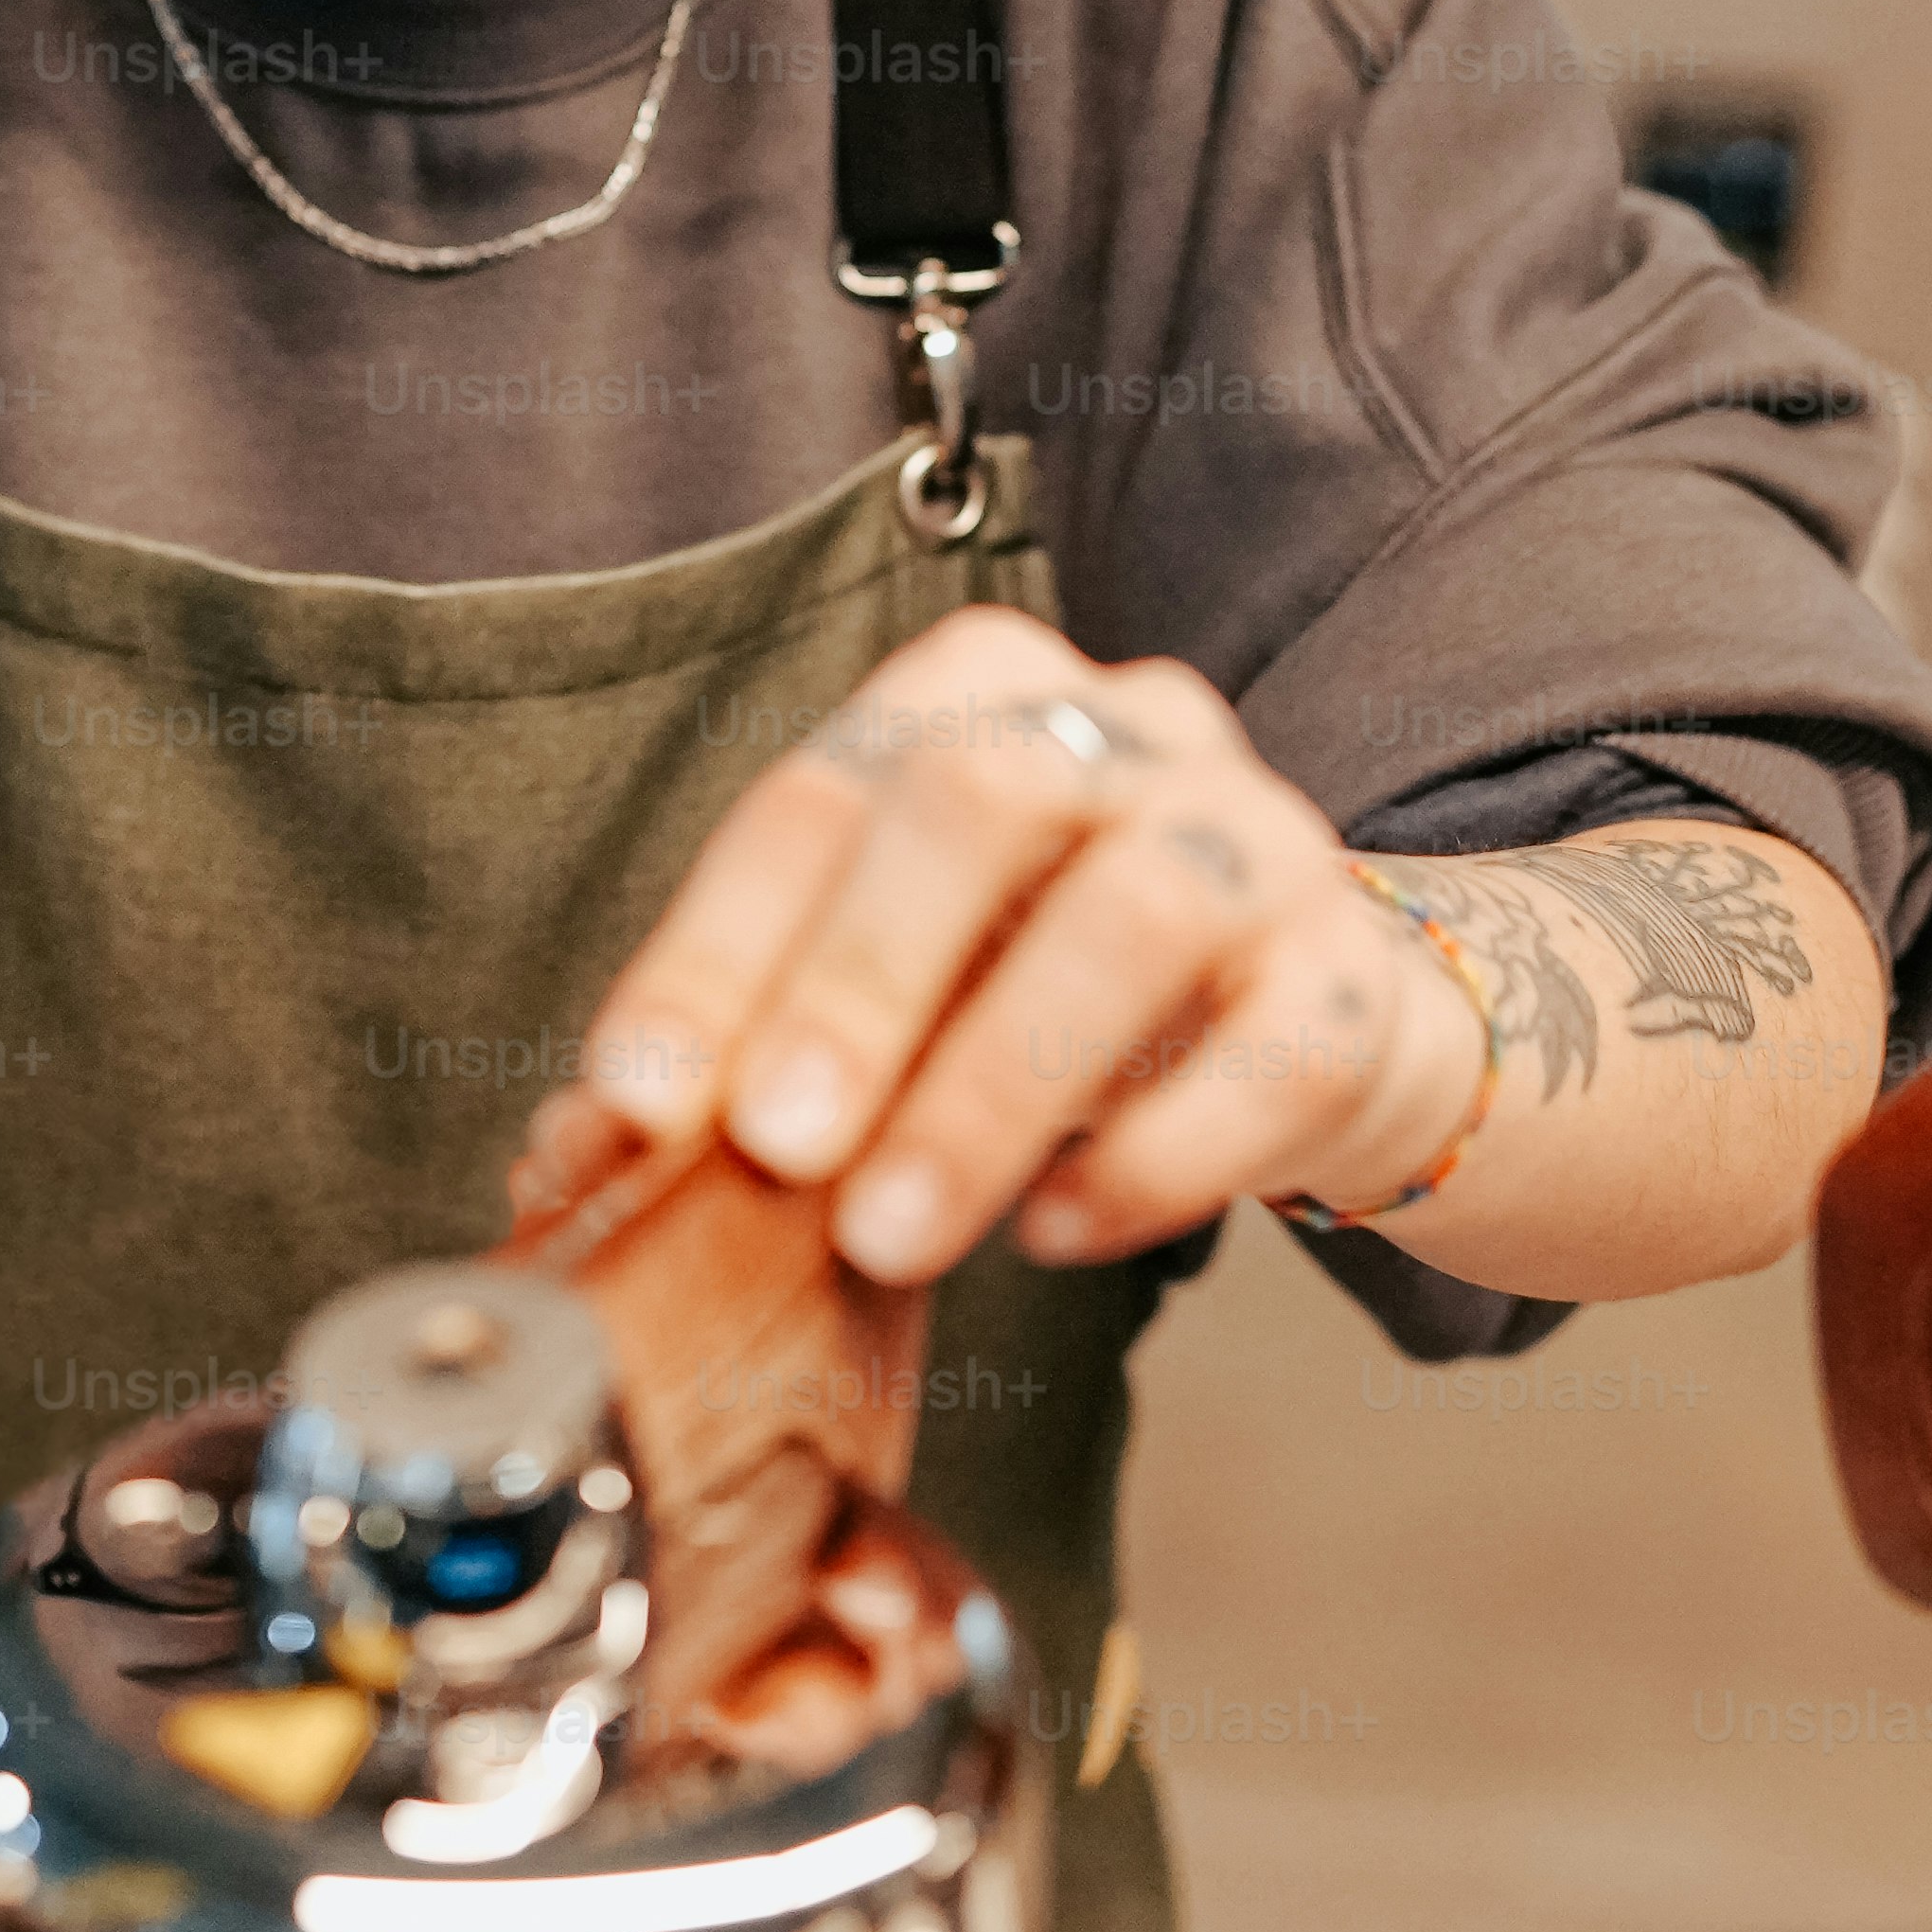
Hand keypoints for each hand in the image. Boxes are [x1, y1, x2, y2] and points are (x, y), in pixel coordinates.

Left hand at [560, 606, 1482, 1284]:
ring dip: (992, 1086)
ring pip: (1131, 918)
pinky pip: (1269, 1053)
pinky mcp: (1357, 978)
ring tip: (892, 1233)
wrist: (1315, 1027)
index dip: (713, 950)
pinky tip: (1058, 1235)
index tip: (630, 1101)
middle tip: (772, 1147)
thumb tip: (575, 1162)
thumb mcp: (897, 992)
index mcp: (983, 696)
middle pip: (980, 802)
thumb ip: (745, 1053)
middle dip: (856, 980)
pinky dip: (1151, 1155)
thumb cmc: (1049, 990)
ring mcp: (1260, 842)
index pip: (820, 791)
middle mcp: (1130, 732)